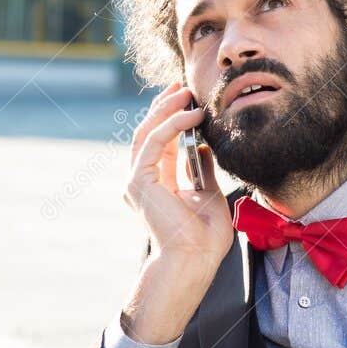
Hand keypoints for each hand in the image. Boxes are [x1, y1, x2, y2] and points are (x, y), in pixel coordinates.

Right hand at [125, 81, 233, 266]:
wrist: (193, 260)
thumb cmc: (203, 239)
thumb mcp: (208, 194)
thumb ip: (202, 170)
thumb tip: (202, 147)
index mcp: (157, 185)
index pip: (160, 143)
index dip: (171, 118)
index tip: (187, 98)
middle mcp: (142, 181)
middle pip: (148, 133)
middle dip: (164, 106)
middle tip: (182, 86)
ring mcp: (138, 181)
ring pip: (146, 133)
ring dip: (166, 109)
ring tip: (186, 93)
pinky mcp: (139, 181)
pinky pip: (153, 142)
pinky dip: (172, 125)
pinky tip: (191, 115)